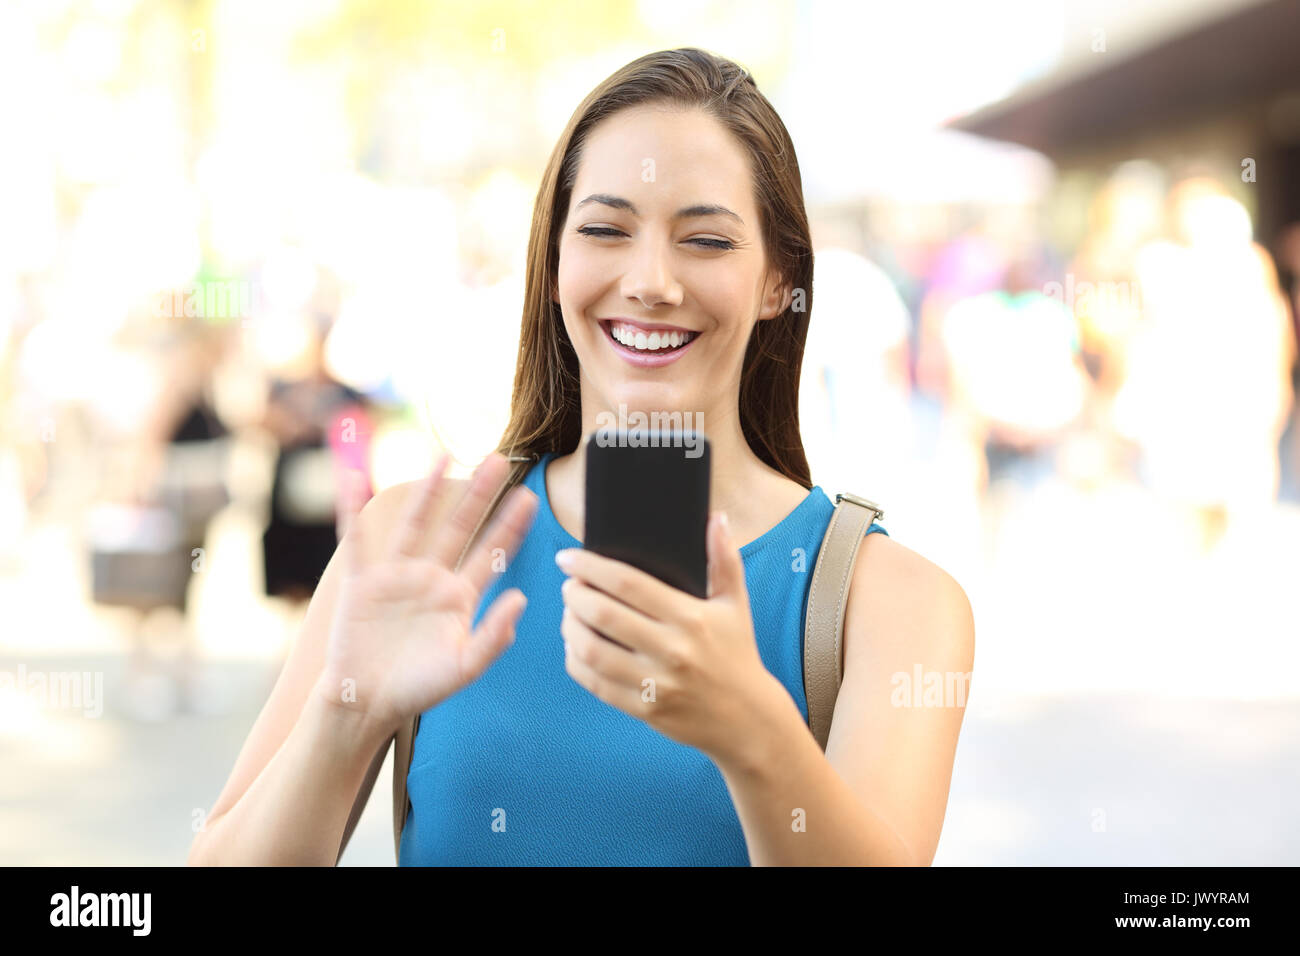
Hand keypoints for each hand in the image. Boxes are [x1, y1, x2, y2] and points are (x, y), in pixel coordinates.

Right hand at [315, 452, 537, 735]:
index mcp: (460, 597)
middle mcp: (432, 578)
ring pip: (416, 523)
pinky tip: (352, 475)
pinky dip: (350, 506)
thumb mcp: (464, 668)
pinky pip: (356, 537)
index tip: (531, 498)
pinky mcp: (362, 581)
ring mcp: (397, 576)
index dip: (511, 526)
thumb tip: (522, 598)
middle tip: (501, 459)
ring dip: (428, 490)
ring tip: (444, 454)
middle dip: (480, 494)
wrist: (366, 702)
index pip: (492, 553)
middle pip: (460, 526)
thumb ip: (493, 636)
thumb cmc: (418, 689)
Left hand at [556, 511, 783, 764]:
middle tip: (568, 585)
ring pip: (592, 650)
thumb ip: (724, 558)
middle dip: (574, 595)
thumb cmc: (737, 653)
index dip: (591, 567)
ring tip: (568, 613)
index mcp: (691, 617)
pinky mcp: (644, 709)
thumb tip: (714, 518)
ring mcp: (656, 683)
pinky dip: (576, 661)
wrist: (747, 719)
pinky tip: (575, 646)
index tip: (568, 558)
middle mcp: (671, 650)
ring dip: (569, 627)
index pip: (629, 584)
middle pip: (603, 614)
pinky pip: (595, 683)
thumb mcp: (736, 604)